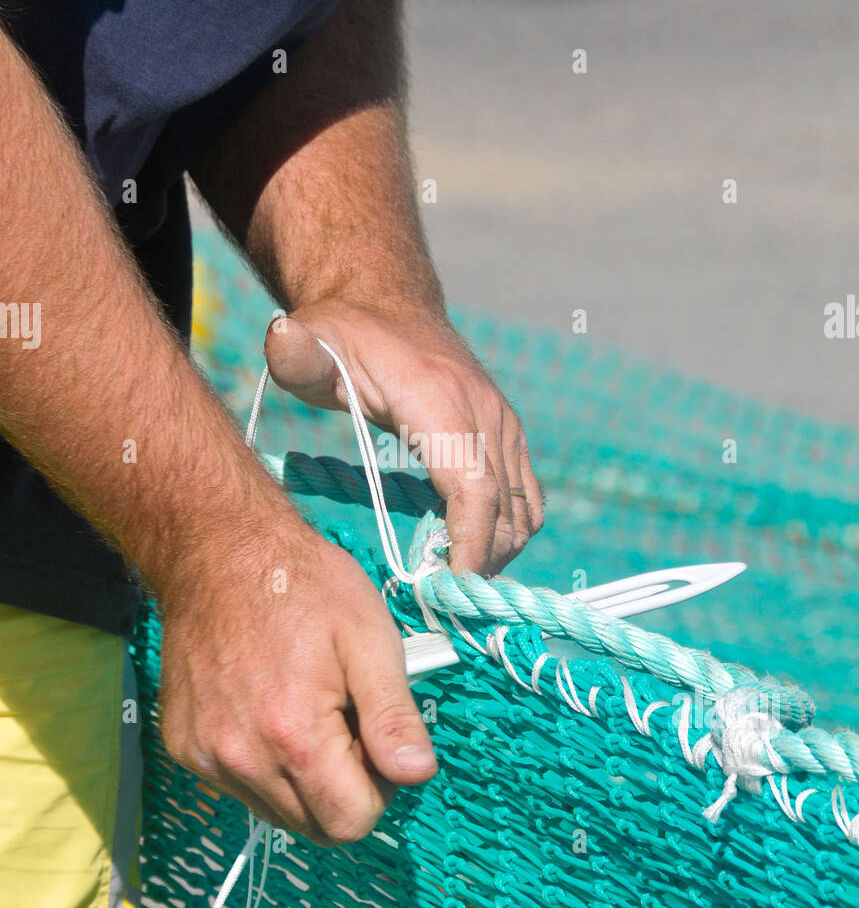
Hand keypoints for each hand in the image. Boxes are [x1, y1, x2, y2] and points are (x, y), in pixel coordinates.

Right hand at [158, 504, 437, 844]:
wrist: (217, 552)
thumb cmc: (304, 586)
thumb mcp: (368, 638)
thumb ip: (393, 714)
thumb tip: (417, 774)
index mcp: (293, 736)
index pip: (353, 822)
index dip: (379, 787)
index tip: (373, 736)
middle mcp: (241, 759)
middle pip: (316, 827)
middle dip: (344, 787)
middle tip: (344, 721)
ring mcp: (206, 757)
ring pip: (278, 813)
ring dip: (304, 781)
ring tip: (306, 711)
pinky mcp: (184, 748)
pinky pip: (240, 787)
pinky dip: (265, 765)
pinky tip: (268, 709)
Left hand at [265, 301, 543, 574]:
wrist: (385, 304)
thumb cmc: (342, 335)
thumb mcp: (307, 341)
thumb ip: (293, 352)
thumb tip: (281, 339)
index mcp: (439, 399)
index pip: (474, 487)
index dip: (469, 545)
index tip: (448, 589)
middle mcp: (483, 411)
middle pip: (504, 510)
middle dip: (480, 564)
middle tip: (439, 603)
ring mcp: (503, 423)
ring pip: (524, 509)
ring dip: (496, 553)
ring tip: (451, 581)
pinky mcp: (509, 433)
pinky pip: (529, 496)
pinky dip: (508, 531)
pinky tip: (468, 549)